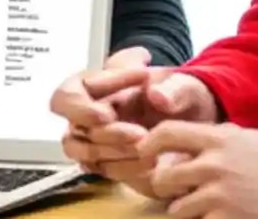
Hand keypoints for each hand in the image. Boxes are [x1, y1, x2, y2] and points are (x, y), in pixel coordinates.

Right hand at [49, 48, 216, 197]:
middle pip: (73, 133)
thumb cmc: (174, 95)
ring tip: (148, 150)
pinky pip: (107, 173)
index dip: (81, 108)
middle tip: (139, 134)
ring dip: (115, 154)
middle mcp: (86, 117)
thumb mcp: (182, 84)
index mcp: (90, 86)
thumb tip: (158, 96)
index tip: (107, 114)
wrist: (190, 123)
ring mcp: (95, 144)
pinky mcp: (110, 166)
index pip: (67, 96)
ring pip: (86, 157)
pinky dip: (128, 169)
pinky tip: (153, 164)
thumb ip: (173, 87)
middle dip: (107, 134)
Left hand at [137, 121, 257, 217]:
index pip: (166, 132)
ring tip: (205, 209)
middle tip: (176, 192)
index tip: (143, 156)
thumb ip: (220, 135)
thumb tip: (185, 136)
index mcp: (219, 139)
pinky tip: (218, 217)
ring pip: (175, 208)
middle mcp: (214, 165)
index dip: (148, 145)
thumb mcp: (253, 140)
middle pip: (162, 177)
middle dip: (165, 188)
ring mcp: (218, 197)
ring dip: (185, 212)